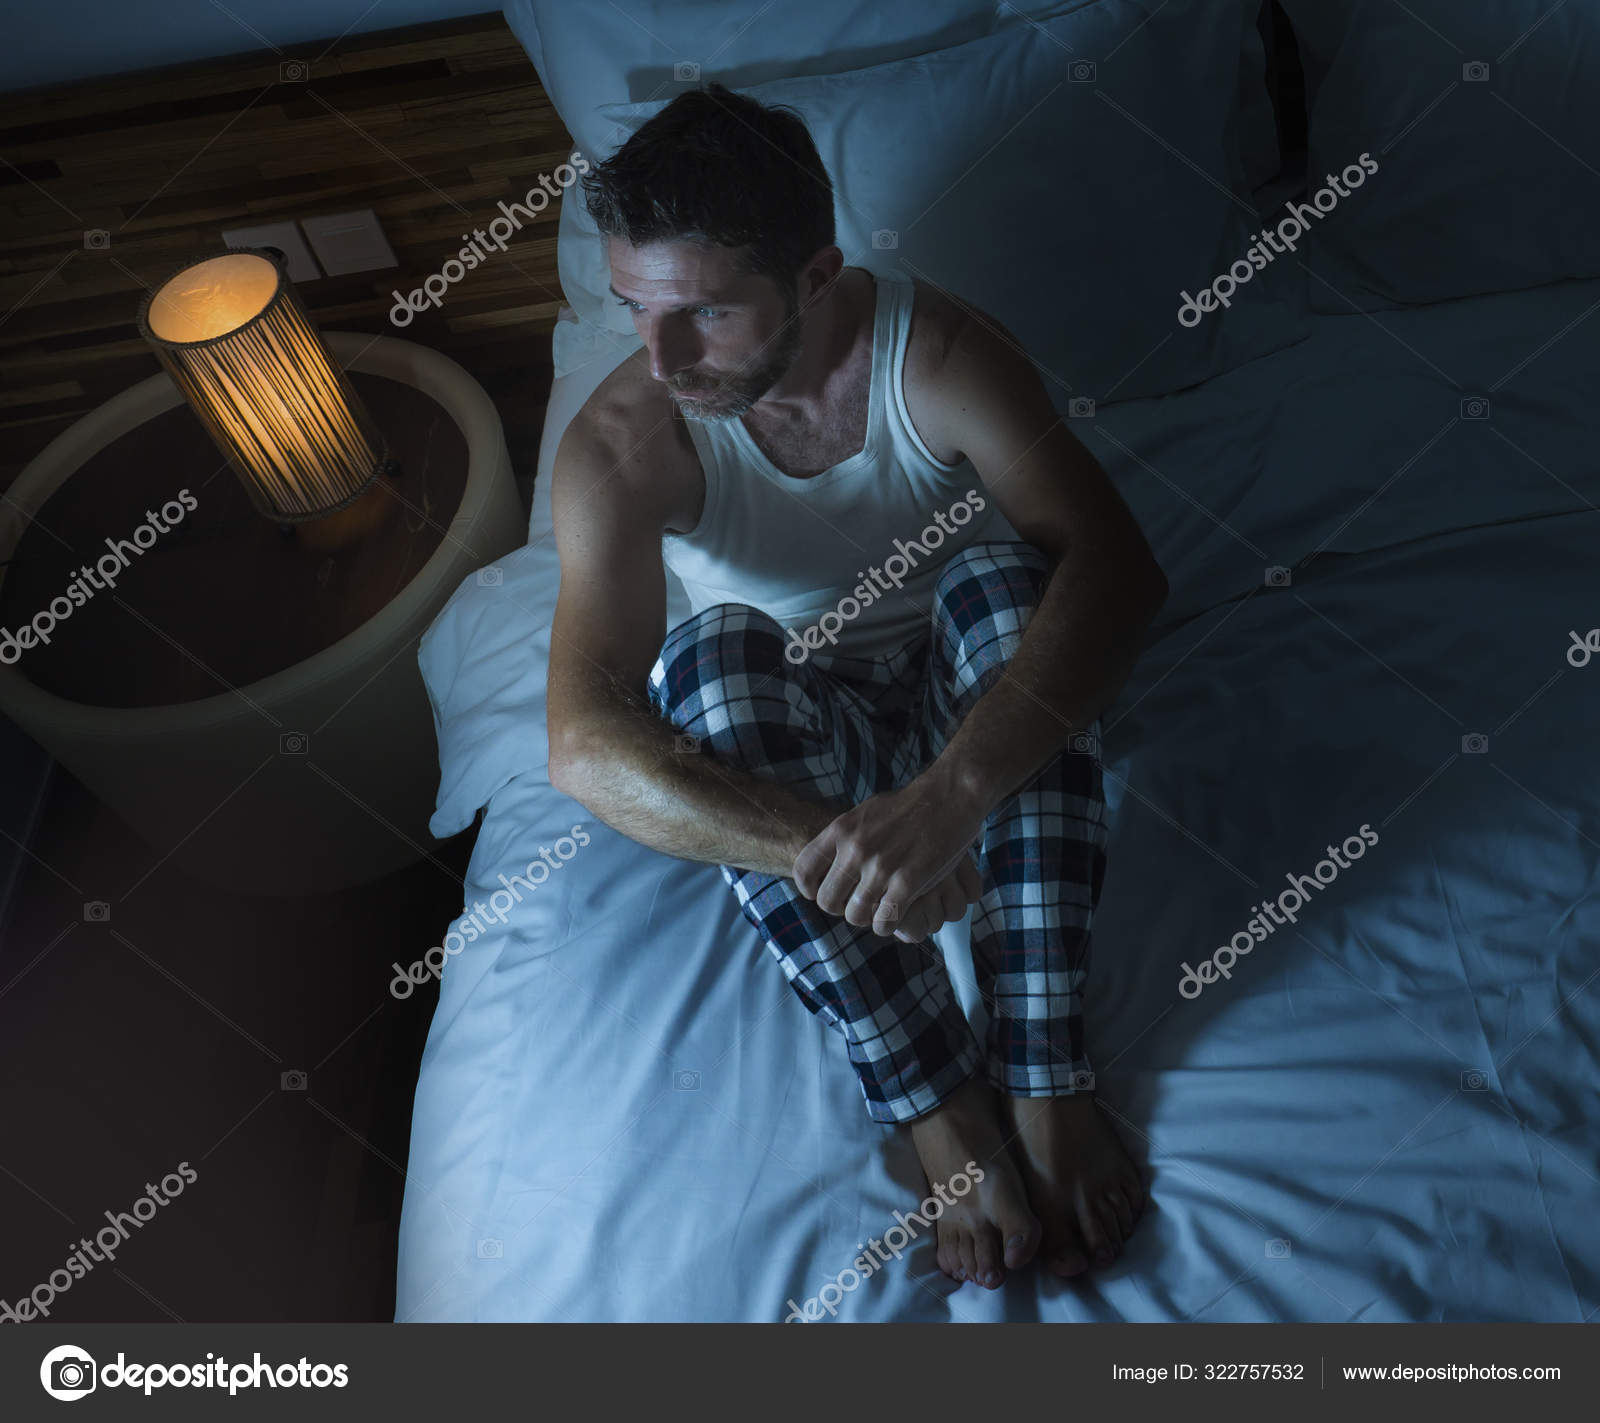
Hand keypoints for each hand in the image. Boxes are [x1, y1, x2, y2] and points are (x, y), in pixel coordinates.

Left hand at [792, 773, 987, 938]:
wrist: (949, 796)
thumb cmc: (909, 804)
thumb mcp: (866, 812)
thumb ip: (846, 836)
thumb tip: (829, 859)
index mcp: (841, 829)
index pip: (804, 870)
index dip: (810, 889)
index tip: (822, 893)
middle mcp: (856, 849)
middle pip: (827, 901)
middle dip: (840, 909)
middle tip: (856, 904)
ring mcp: (880, 867)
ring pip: (855, 916)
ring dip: (866, 919)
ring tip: (878, 911)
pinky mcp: (907, 883)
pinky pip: (884, 921)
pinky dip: (887, 925)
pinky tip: (895, 916)